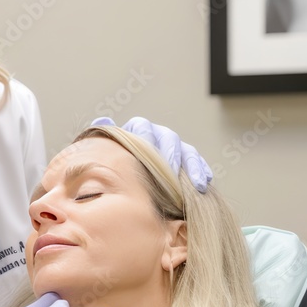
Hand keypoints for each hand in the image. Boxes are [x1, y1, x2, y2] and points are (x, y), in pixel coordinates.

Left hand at [91, 117, 212, 192]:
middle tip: (171, 175)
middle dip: (171, 156)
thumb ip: (104, 137)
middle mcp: (158, 134)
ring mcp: (174, 145)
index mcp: (137, 129)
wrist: (125, 171)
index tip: (148, 154)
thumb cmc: (114, 160)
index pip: (142, 129)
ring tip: (197, 185)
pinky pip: (197, 162)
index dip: (146, 140)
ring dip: (192, 167)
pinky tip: (204, 185)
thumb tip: (102, 120)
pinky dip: (201, 172)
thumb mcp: (107, 149)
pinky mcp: (187, 158)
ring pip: (186, 151)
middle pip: (168, 138)